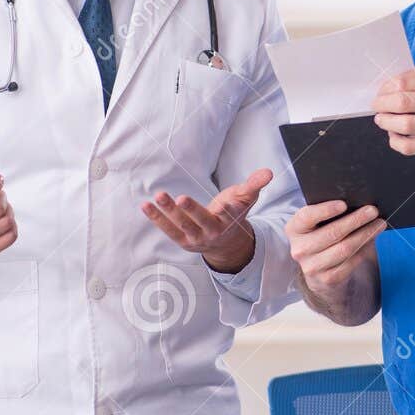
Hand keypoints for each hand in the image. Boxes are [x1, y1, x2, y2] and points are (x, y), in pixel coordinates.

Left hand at [141, 167, 272, 273]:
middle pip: (201, 221)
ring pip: (181, 225)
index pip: (228, 215)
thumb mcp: (246, 198)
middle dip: (190, 210)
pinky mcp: (182, 240)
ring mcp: (196, 238)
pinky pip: (168, 229)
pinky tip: (146, 205)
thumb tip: (269, 172)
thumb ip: (255, 184)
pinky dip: (156, 218)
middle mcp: (213, 232)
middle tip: (180, 198)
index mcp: (230, 221)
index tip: (222, 204)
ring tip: (158, 196)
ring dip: (168, 211)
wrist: (225, 242)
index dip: (225, 210)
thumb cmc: (233, 213)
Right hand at [285, 199, 386, 293]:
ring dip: (366, 234)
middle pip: (332, 233)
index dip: (325, 210)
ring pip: (345, 248)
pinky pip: (352, 261)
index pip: (307, 217)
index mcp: (294, 229)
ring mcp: (312, 267)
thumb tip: (359, 205)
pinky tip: (373, 238)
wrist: (318, 269)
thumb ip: (331, 213)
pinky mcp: (328, 279)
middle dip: (356, 220)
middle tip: (372, 211)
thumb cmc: (321, 236)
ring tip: (379, 224)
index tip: (344, 204)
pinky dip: (365, 248)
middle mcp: (299, 249)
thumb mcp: (318, 223)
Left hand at [373, 66, 414, 155]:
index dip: (385, 88)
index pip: (403, 82)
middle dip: (381, 105)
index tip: (380, 93)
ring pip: (403, 125)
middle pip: (401, 102)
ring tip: (381, 120)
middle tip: (377, 106)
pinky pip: (408, 146)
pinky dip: (395, 141)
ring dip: (385, 122)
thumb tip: (384, 87)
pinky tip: (394, 135)